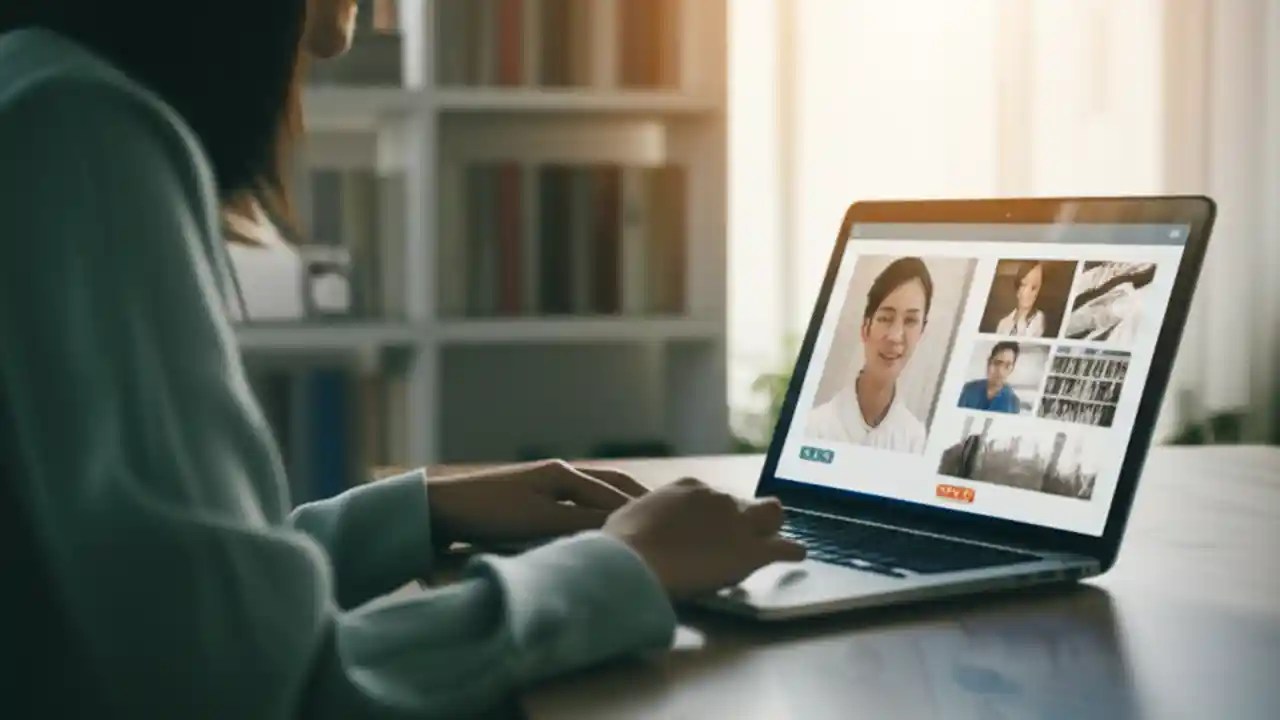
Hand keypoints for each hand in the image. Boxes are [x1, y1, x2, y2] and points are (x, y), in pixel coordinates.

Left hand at [426, 459, 647, 547]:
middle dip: (638, 499)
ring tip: (644, 521)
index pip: (614, 493)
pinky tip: (603, 524)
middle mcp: (559, 472)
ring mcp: (545, 483)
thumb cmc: (489, 513)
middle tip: (670, 517)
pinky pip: (578, 502)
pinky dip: (598, 511)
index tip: (669, 526)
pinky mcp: (533, 497)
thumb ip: (581, 523)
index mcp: (563, 473)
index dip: (641, 510)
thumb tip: (623, 527)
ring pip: (595, 492)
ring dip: (619, 504)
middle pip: (610, 484)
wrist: (441, 507)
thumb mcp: (539, 521)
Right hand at [603, 478, 805, 599]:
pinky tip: (796, 556)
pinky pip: (786, 548)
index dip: (713, 515)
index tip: (707, 530)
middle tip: (737, 539)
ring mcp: (737, 523)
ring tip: (771, 540)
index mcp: (688, 488)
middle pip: (744, 503)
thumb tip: (642, 527)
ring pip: (773, 515)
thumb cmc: (622, 544)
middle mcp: (718, 498)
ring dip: (772, 527)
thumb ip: (648, 518)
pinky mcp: (751, 551)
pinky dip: (792, 552)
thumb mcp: (630, 518)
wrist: (634, 562)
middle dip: (744, 519)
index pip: (713, 497)